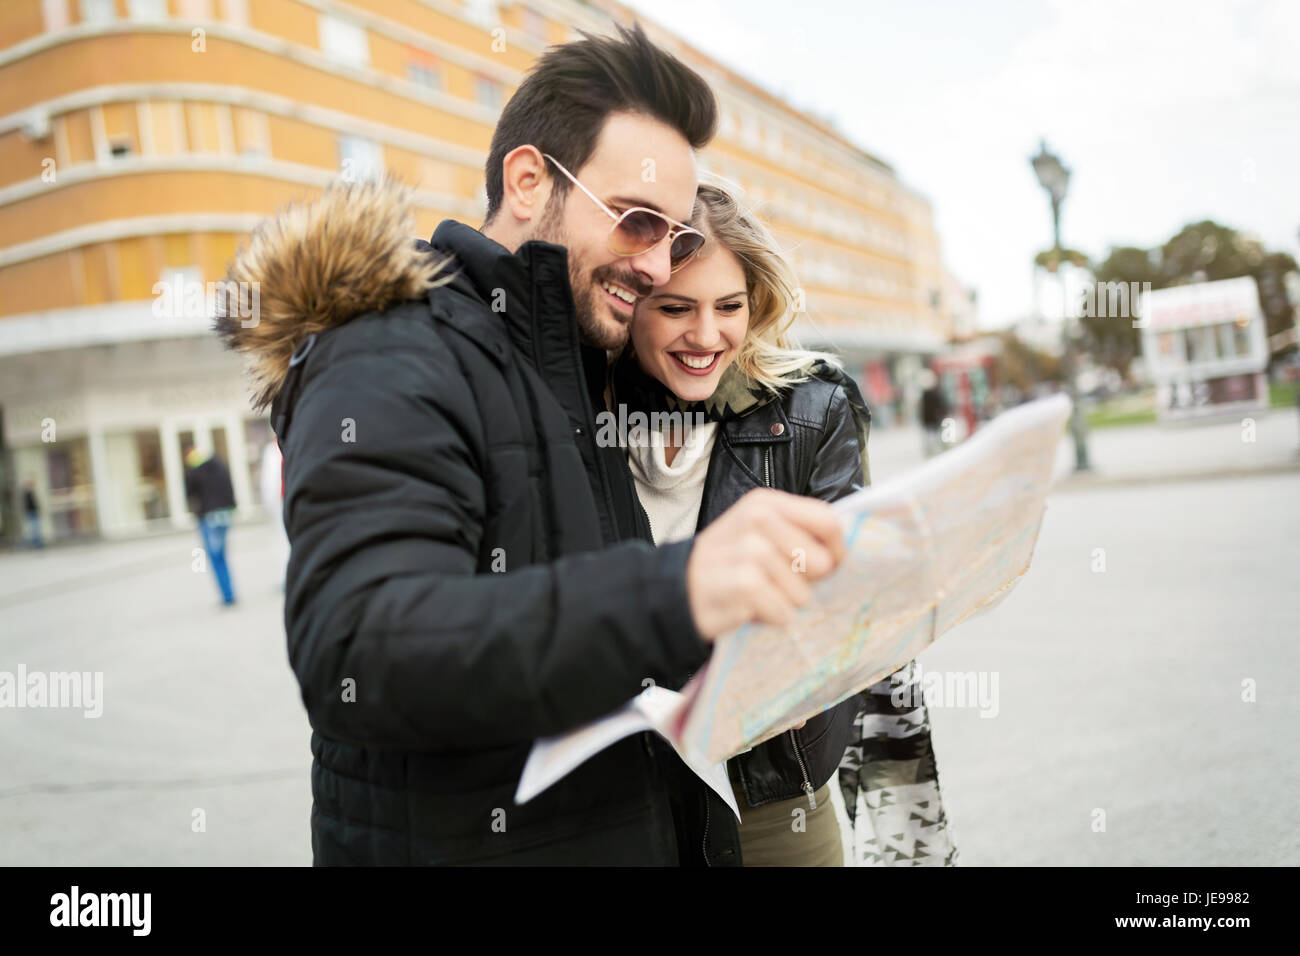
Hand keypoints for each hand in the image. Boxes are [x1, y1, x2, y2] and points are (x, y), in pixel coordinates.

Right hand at [686, 488, 845, 640]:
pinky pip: (784, 612)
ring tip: (756, 594)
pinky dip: (770, 618)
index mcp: (765, 504)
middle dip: (805, 582)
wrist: (675, 590)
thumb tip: (842, 554)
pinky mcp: (744, 584)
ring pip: (803, 593)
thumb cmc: (725, 565)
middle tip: (775, 582)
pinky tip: (748, 608)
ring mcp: (750, 551)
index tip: (827, 568)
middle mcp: (758, 520)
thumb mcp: (757, 534)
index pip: (827, 521)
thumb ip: (796, 534)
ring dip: (783, 603)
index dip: (836, 550)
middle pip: (820, 562)